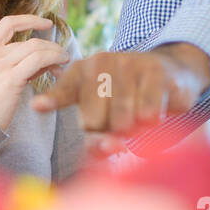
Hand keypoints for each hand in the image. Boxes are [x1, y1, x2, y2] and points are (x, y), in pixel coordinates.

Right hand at [0, 14, 71, 131]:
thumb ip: (17, 63)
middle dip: (49, 47)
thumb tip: (46, 57)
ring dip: (55, 52)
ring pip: (35, 48)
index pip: (7, 24)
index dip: (29, 19)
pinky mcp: (10, 78)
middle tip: (61, 56)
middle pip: (27, 41)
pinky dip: (53, 58)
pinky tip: (60, 65)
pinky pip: (38, 60)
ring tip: (64, 60)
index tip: (46, 23)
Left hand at [31, 41, 209, 133]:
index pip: (65, 92)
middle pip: (95, 121)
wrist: (171, 71)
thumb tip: (108, 147)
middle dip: (109, 130)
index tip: (37, 106)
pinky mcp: (155, 71)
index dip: (52, 100)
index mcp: (81, 71)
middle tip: (121, 118)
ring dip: (134, 127)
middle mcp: (101, 62)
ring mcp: (128, 63)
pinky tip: (156, 107)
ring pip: (123, 120)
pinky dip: (154, 121)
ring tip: (139, 112)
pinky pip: (149, 114)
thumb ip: (96, 138)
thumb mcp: (105, 114)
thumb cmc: (129, 100)